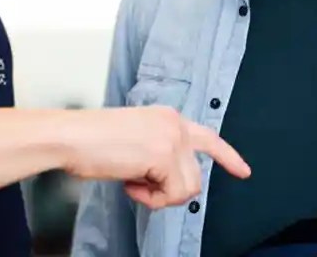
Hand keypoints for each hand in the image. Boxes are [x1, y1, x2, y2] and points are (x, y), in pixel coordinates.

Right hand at [63, 105, 249, 208]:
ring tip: (132, 183)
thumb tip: (169, 179)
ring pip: (188, 188)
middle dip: (170, 190)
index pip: (208, 138)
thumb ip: (158, 153)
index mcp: (168, 117)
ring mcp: (172, 139)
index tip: (244, 171)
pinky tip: (129, 184)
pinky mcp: (164, 156)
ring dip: (159, 196)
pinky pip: (171, 194)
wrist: (72, 136)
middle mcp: (175, 124)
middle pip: (196, 175)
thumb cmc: (91, 141)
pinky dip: (150, 199)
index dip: (227, 156)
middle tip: (139, 185)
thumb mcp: (135, 140)